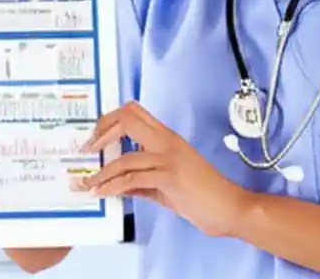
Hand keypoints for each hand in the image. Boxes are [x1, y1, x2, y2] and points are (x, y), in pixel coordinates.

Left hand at [79, 101, 251, 238]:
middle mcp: (167, 141)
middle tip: (89, 149)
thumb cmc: (205, 196)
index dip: (110, 118)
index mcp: (168, 138)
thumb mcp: (167, 184)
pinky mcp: (170, 176)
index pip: (135, 112)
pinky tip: (103, 193)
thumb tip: (117, 185)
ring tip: (89, 183)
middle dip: (102, 131)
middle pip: (127, 118)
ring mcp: (169, 157)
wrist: (230, 208)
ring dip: (101, 172)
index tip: (97, 135)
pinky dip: (112, 186)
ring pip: (124, 157)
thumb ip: (142, 181)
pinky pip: (132, 179)